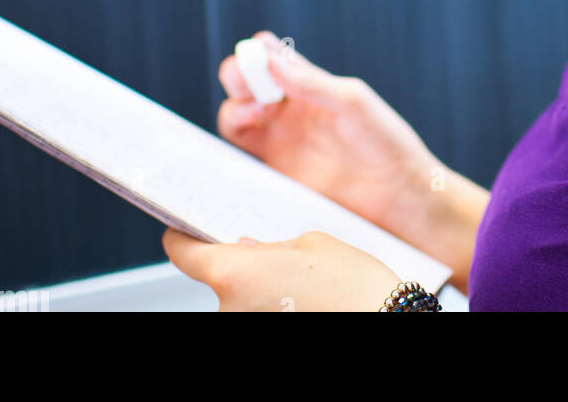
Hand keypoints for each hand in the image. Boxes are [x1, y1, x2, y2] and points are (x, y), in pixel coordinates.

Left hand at [162, 227, 403, 311]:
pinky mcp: (258, 339)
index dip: (182, 237)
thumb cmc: (353, 287)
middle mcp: (227, 309)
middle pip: (217, 278)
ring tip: (300, 287)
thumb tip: (246, 252)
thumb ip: (268, 248)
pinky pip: (254, 314)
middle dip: (240, 266)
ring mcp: (243, 328)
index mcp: (233, 273)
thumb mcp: (310, 244)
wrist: (386, 322)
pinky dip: (271, 307)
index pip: (183, 253)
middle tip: (276, 260)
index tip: (181, 230)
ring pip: (239, 300)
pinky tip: (301, 303)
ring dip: (258, 291)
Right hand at [217, 32, 435, 239]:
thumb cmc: (385, 141)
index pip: (273, 59)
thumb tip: (271, 59)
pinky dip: (232, 140)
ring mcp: (282, 141)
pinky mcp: (277, 173)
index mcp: (311, 86)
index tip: (254, 50)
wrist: (398, 195)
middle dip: (238, 74)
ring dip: (235, 107)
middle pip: (247, 84)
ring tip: (254, 112)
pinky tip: (247, 132)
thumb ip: (312, 83)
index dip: (257, 51)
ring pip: (237, 116)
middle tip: (244, 79)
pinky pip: (242, 154)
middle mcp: (292, 111)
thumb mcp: (352, 101)